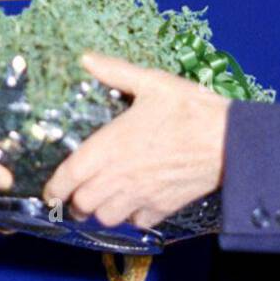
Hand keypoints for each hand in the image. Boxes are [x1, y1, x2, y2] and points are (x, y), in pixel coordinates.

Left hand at [42, 52, 228, 228]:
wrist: (230, 140)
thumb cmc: (189, 108)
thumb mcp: (152, 82)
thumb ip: (115, 72)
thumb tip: (85, 58)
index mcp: (111, 146)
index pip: (69, 176)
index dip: (54, 187)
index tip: (49, 189)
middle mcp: (120, 176)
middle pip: (82, 204)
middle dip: (74, 201)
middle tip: (76, 193)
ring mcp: (141, 195)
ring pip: (106, 218)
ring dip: (100, 211)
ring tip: (103, 199)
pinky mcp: (163, 207)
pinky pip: (137, 222)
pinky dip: (132, 217)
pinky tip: (136, 202)